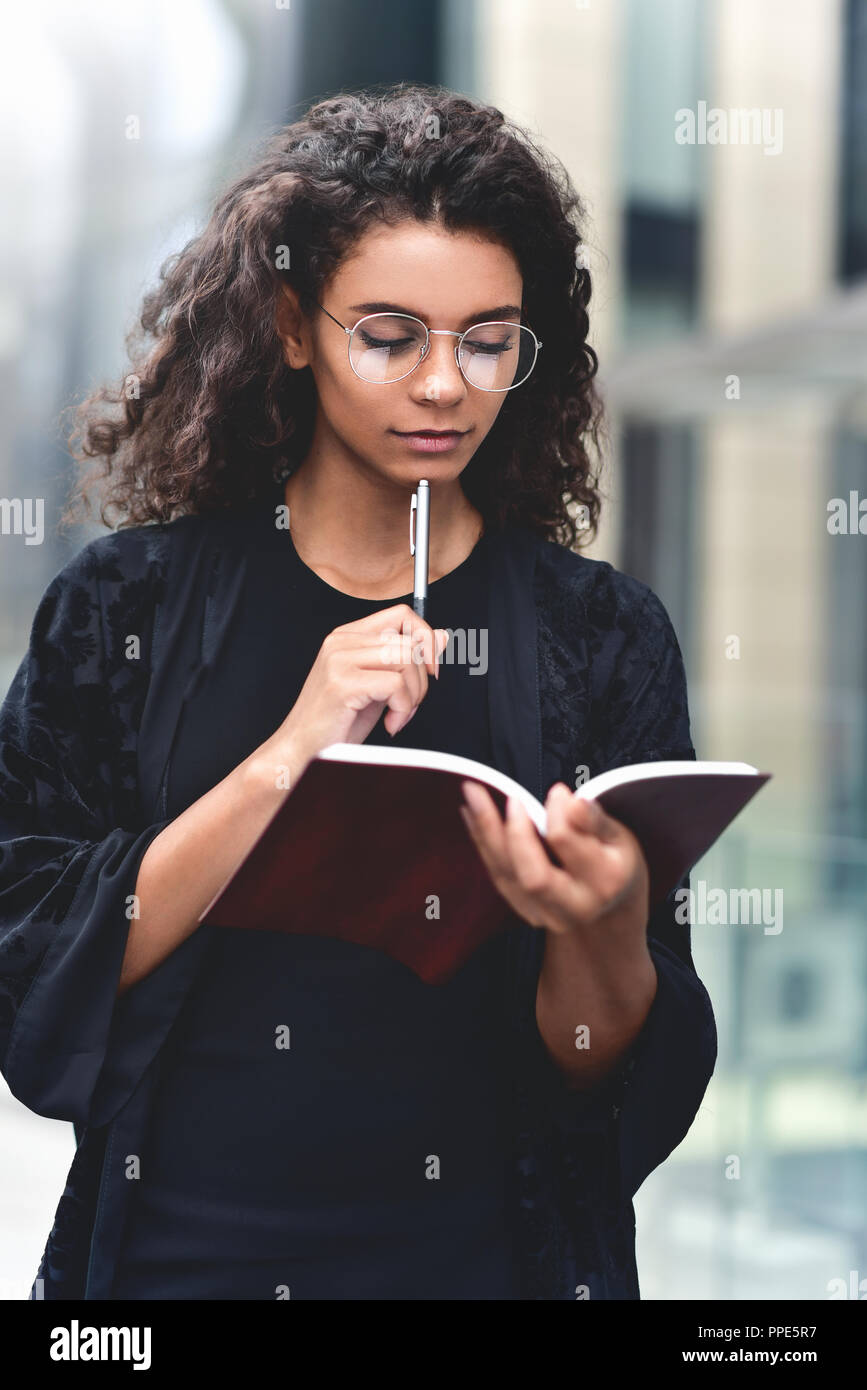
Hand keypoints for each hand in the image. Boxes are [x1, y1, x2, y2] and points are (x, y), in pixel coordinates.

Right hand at [276, 604, 449, 759]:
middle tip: (407, 706)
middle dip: (421, 681)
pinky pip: (395, 685)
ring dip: (413, 696)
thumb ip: (405, 661)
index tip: (429, 670)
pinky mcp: (342, 683)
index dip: (425, 639)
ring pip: (406, 660)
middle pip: (410, 642)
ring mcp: (339, 660)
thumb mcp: (379, 687)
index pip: (401, 615)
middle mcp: (341, 642)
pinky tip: (390, 723)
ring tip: (397, 714)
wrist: (302, 751)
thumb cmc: (336, 723)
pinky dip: (402, 709)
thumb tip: (441, 638)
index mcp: (348, 637)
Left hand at [459, 779, 649, 944]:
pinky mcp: (528, 914)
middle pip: (532, 875)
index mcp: (605, 881)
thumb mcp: (619, 836)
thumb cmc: (615, 859)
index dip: (556, 812)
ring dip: (486, 832)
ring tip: (473, 794)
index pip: (566, 843)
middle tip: (496, 793)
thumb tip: (573, 800)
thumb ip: (595, 820)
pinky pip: (499, 877)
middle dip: (509, 831)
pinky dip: (483, 844)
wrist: (612, 906)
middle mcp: (577, 905)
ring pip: (508, 876)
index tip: (556, 791)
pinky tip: (472, 816)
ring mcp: (550, 915)